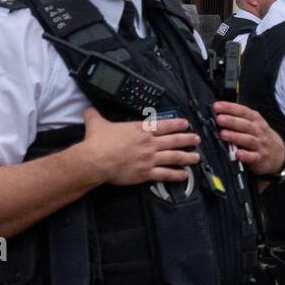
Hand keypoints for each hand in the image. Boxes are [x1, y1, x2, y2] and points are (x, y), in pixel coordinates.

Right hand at [81, 106, 199, 186]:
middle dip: (188, 139)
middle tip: (196, 139)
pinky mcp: (145, 173)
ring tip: (196, 157)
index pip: (165, 125)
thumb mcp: (97, 123)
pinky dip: (176, 175)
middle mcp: (148, 143)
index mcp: (141, 129)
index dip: (178, 124)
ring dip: (187, 157)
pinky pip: (165, 174)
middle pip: (174, 140)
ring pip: (174, 157)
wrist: (94, 160)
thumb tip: (88, 109)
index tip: (186, 124)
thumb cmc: (97, 143)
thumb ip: (95, 115)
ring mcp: (149, 158)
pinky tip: (184, 175)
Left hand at [213, 101, 284, 176]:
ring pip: (248, 140)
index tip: (217, 106)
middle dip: (232, 121)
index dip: (230, 108)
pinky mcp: (260, 158)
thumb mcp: (254, 124)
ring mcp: (260, 144)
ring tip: (223, 134)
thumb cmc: (260, 136)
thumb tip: (218, 113)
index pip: (243, 111)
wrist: (278, 153)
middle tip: (219, 119)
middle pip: (245, 124)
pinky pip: (253, 157)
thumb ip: (239, 118)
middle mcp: (258, 131)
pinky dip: (245, 155)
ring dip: (235, 136)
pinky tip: (238, 154)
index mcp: (256, 120)